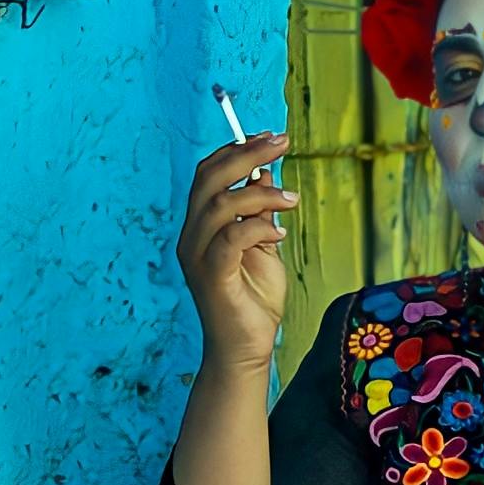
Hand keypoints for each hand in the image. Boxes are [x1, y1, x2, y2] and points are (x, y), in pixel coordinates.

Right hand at [177, 130, 297, 363]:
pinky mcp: (212, 276)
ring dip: (261, 194)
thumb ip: (259, 211)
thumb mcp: (263, 245)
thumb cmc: (254, 299)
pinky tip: (279, 234)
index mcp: (200, 226)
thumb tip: (264, 173)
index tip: (270, 137)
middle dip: (247, 153)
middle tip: (282, 143)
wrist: (246, 347)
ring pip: (220, 204)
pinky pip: (231, 237)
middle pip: (208, 178)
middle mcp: (191, 237)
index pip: (207, 173)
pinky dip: (258, 227)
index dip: (235, 149)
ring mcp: (197, 256)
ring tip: (291, 201)